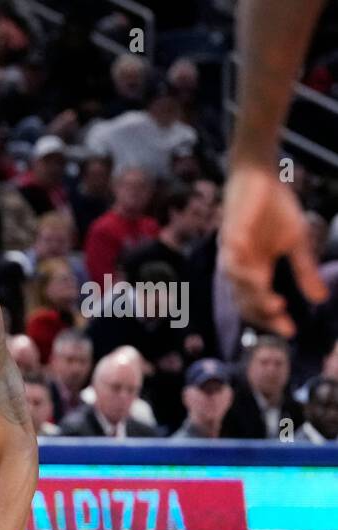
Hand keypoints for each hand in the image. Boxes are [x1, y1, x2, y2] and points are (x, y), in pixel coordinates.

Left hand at [220, 164, 327, 335]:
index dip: (272, 320)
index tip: (291, 332)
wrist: (260, 178)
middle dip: (264, 316)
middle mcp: (241, 268)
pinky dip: (244, 276)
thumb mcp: (296, 242)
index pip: (260, 304)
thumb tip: (319, 299)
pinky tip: (260, 282)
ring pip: (238, 288)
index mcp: (256, 270)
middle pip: (246, 303)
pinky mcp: (229, 240)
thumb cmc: (274, 209)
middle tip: (284, 325)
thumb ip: (303, 270)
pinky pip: (232, 264)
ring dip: (256, 300)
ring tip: (277, 307)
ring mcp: (232, 255)